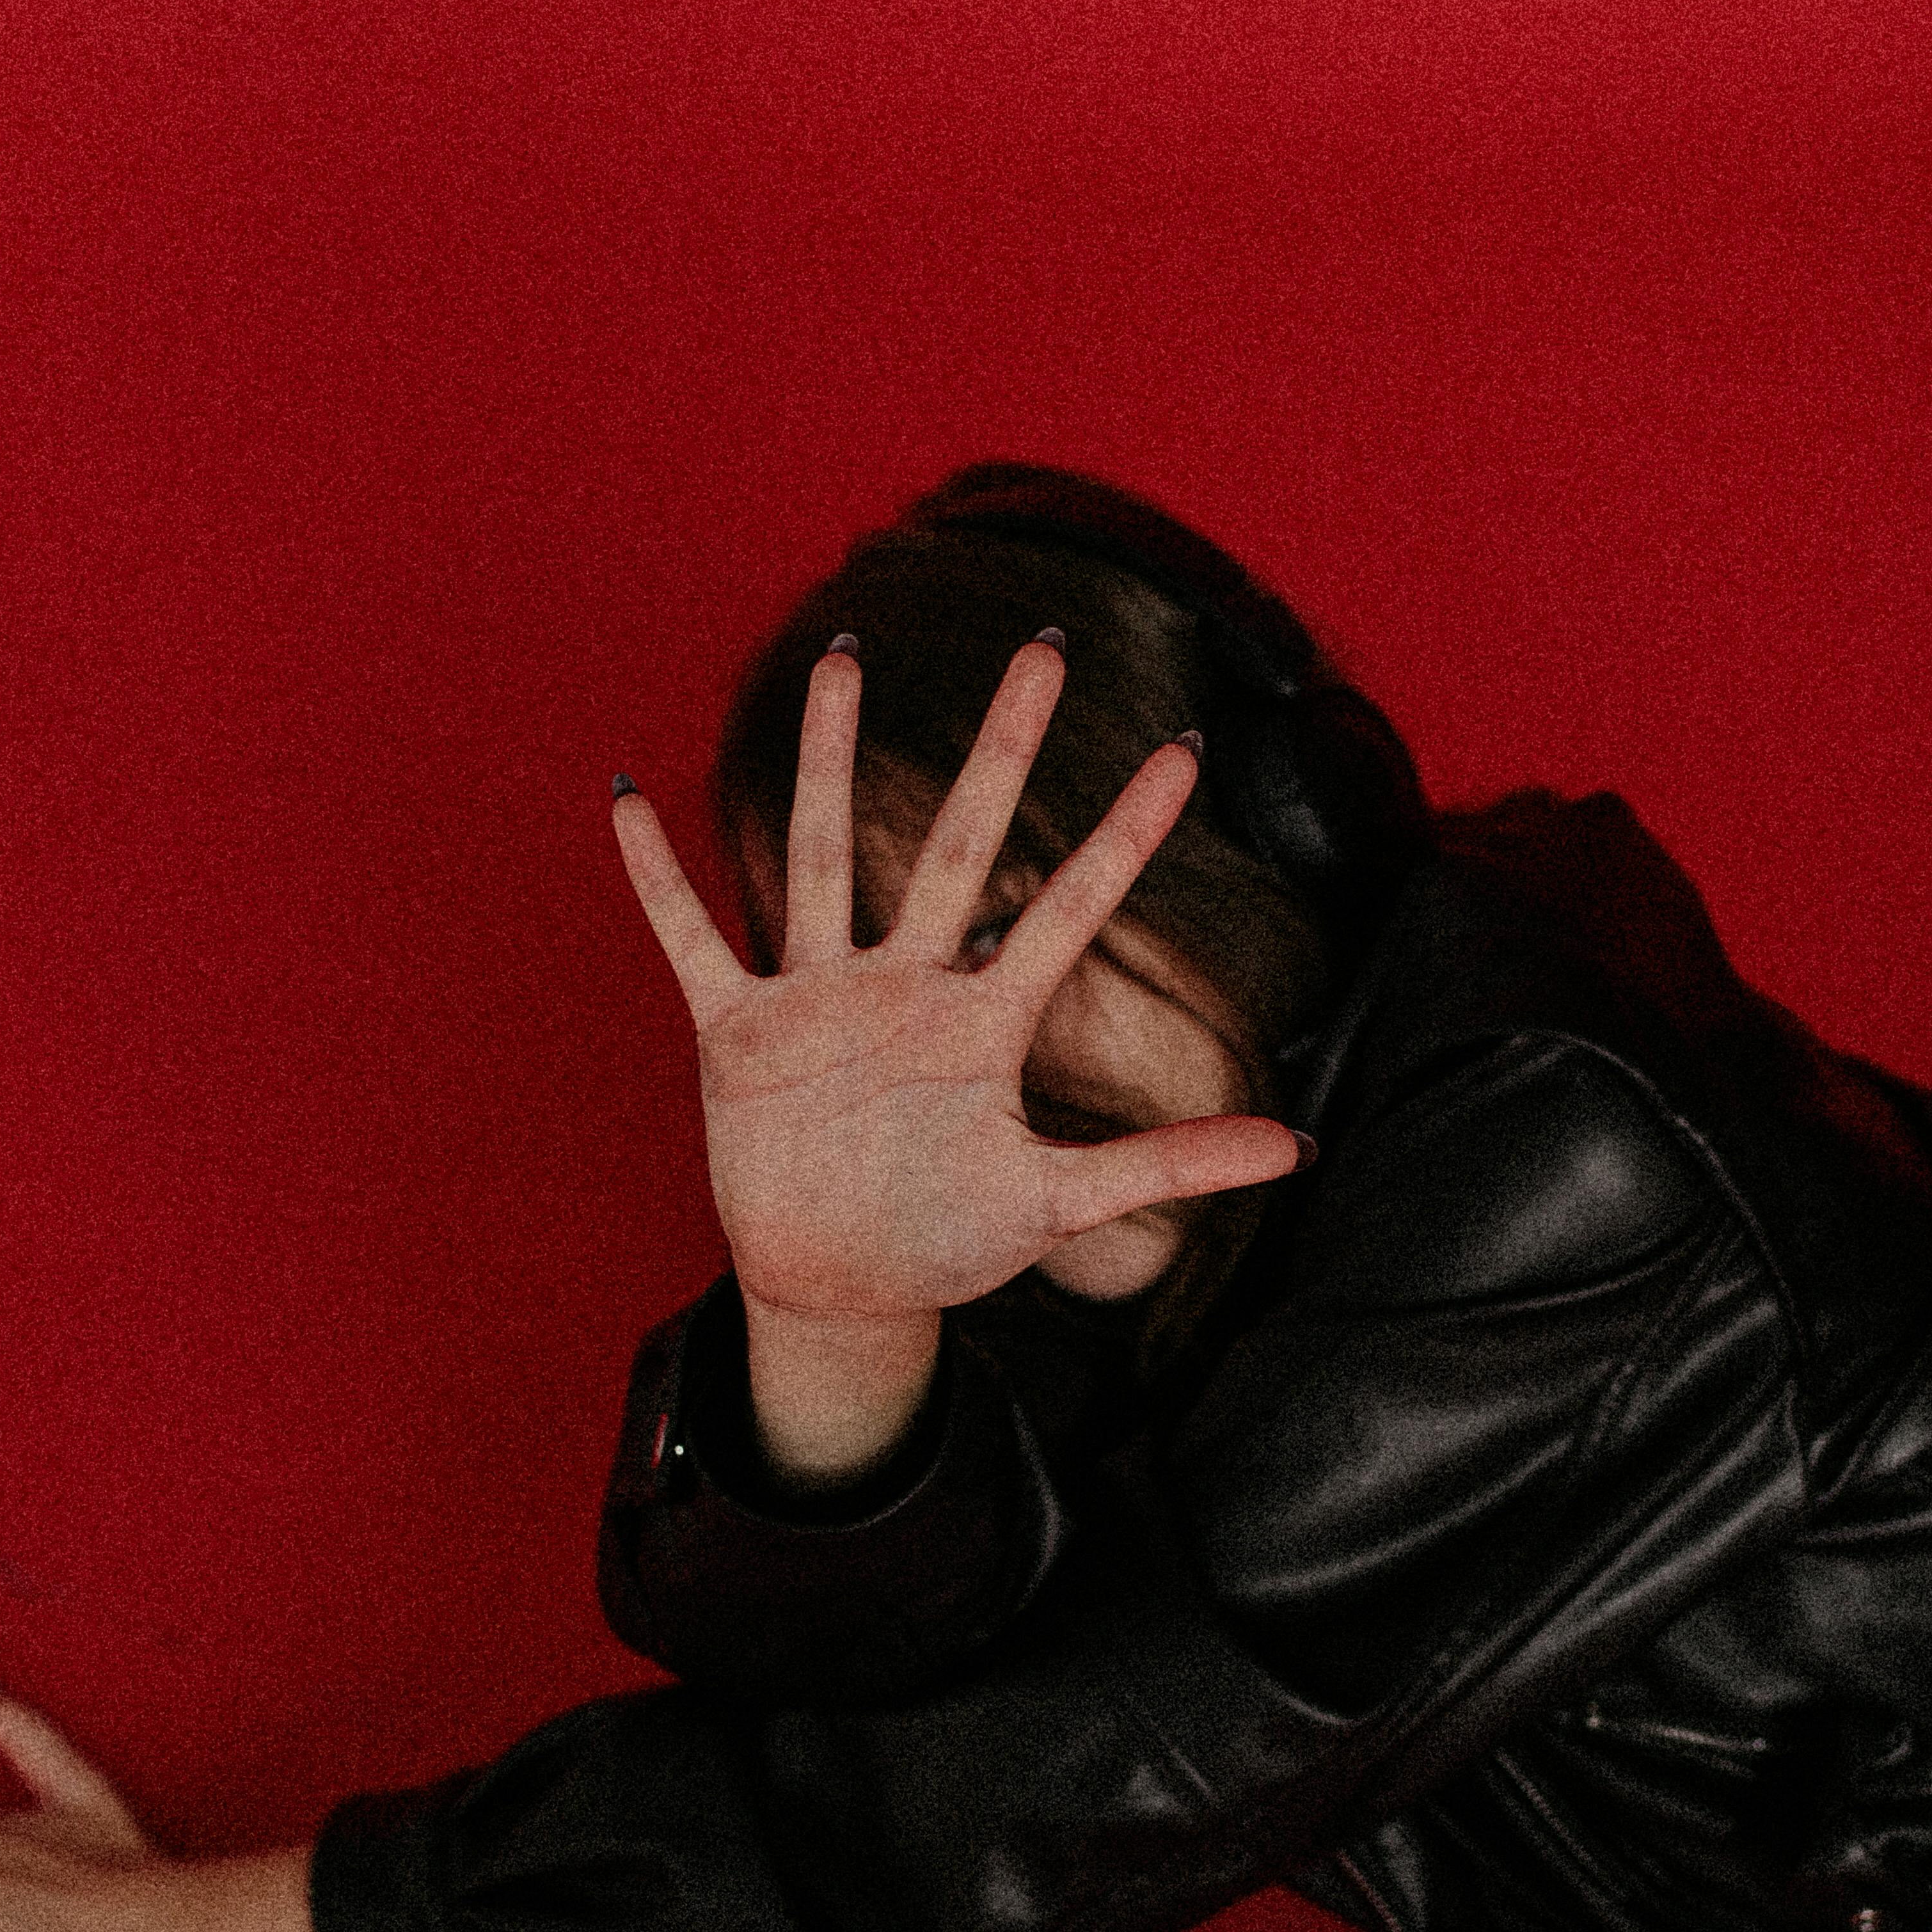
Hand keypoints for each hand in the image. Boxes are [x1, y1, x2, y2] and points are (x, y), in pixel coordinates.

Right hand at [613, 634, 1303, 1322]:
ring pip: (823, 856)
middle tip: (1047, 644)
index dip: (1129, 834)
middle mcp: (909, 985)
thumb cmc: (948, 1239)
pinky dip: (657, 882)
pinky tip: (631, 802)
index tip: (1185, 751)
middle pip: (962, 840)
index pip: (1072, 906)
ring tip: (842, 658)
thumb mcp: (1060, 1206)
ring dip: (827, 758)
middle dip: (1006, 747)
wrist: (841, 1286)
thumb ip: (1168, 1166)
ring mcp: (822, 999)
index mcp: (985, 1021)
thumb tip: (1300, 1151)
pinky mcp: (741, 1034)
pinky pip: (691, 940)